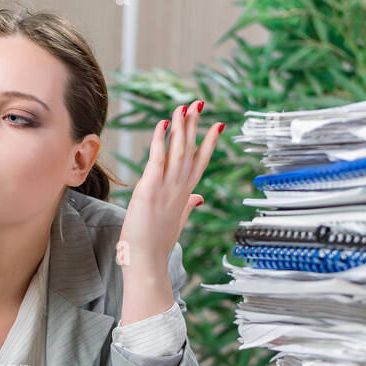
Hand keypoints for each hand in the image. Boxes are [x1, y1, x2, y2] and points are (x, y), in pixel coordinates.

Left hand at [116, 102, 221, 273]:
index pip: (200, 163)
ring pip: (178, 151)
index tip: (218, 125)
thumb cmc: (157, 246)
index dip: (209, 143)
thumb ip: (188, 207)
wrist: (146, 262)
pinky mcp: (150, 189)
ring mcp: (166, 188)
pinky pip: (157, 158)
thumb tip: (198, 199)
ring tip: (184, 107)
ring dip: (181, 127)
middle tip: (199, 104)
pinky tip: (163, 123)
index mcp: (185, 195)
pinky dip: (161, 140)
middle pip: (191, 151)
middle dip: (196, 126)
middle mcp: (179, 189)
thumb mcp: (177, 223)